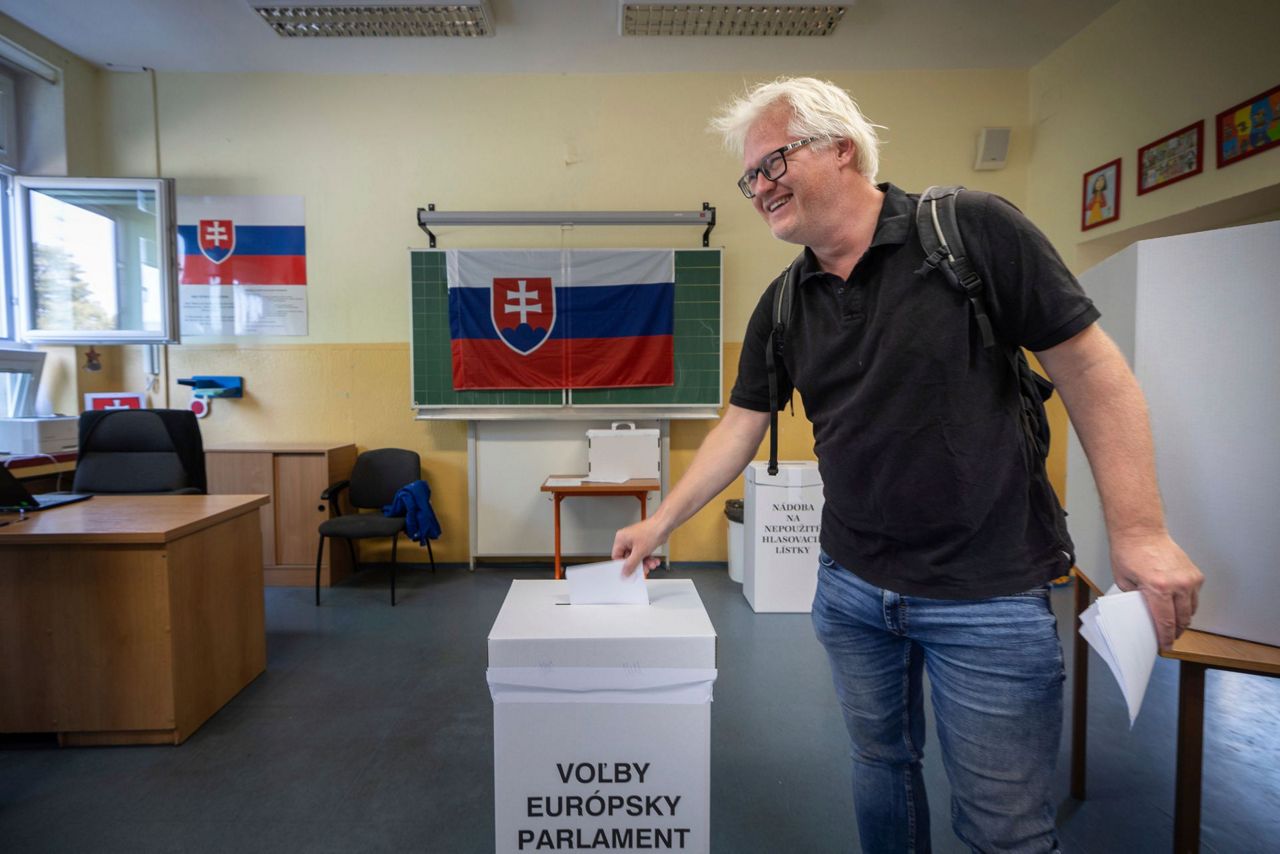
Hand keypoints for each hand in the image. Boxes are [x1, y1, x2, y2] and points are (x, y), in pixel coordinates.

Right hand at [612, 518, 666, 577]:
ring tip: (652, 565)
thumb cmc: (651, 531)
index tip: (629, 573)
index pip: (616, 556)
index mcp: (621, 539)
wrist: (664, 525)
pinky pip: (643, 554)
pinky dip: (649, 558)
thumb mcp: (639, 552)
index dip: (622, 566)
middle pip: (628, 558)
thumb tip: (624, 573)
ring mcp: (635, 541)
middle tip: (644, 570)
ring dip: (645, 563)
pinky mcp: (643, 543)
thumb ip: (631, 564)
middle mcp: (626, 540)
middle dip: (638, 565)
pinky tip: (655, 561)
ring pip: (637, 557)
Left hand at [1110, 531, 1203, 648]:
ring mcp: (1189, 579)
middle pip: (1182, 619)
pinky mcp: (1195, 574)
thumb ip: (1137, 600)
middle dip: (1176, 631)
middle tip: (1169, 637)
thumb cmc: (1129, 552)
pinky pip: (1194, 596)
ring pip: (1192, 609)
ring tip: (1174, 624)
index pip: (1166, 622)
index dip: (1166, 638)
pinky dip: (1188, 603)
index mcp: (1158, 588)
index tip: (1165, 646)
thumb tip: (1144, 614)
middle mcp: (1177, 584)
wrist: (1141, 531)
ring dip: (1184, 619)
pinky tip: (1178, 605)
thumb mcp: (1124, 582)